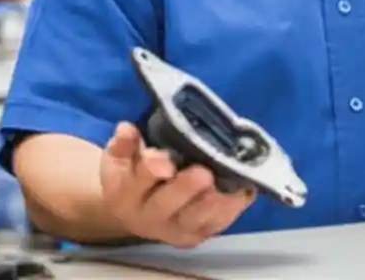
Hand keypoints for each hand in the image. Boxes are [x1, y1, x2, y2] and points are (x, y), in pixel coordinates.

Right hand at [100, 121, 255, 247]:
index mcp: (125, 194)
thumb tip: (126, 129)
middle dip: (186, 188)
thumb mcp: (120, 157)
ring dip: (215, 200)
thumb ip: (125, 144)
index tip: (163, 158)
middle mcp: (149, 217)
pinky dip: (232, 206)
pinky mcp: (198, 235)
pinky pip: (218, 223)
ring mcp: (175, 230)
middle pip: (167, 204)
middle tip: (203, 173)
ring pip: (197, 218)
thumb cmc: (131, 174)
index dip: (151, 169)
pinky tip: (244, 189)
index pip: (137, 180)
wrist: (134, 211)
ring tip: (231, 181)